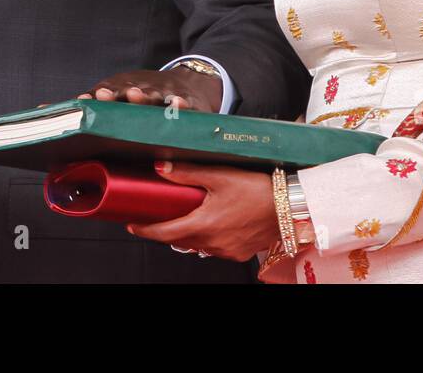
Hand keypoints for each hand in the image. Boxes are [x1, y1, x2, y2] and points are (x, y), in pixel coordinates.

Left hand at [80, 66, 221, 112]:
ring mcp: (166, 93)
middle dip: (118, 93)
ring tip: (136, 96)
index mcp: (127, 88)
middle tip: (105, 96)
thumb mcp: (125, 93)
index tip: (88, 98)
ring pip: (154, 95)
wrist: (192, 84)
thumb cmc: (150, 95)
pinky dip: (181, 103)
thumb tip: (58, 104)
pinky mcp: (187, 101)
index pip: (110, 90)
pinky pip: (184, 103)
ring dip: (145, 95)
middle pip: (130, 91)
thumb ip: (97, 101)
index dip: (99, 94)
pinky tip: (178, 104)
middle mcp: (145, 88)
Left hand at [127, 162, 278, 261]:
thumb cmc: (258, 189)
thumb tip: (161, 168)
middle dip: (166, 230)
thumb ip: (188, 172)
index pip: (164, 233)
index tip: (131, 224)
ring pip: (197, 245)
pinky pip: (215, 248)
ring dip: (188, 233)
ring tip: (186, 216)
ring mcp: (226, 251)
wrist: (291, 206)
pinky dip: (208, 238)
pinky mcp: (239, 253)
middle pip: (179, 240)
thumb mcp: (220, 175)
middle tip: (157, 216)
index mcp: (203, 225)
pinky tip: (213, 223)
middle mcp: (212, 243)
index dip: (145, 230)